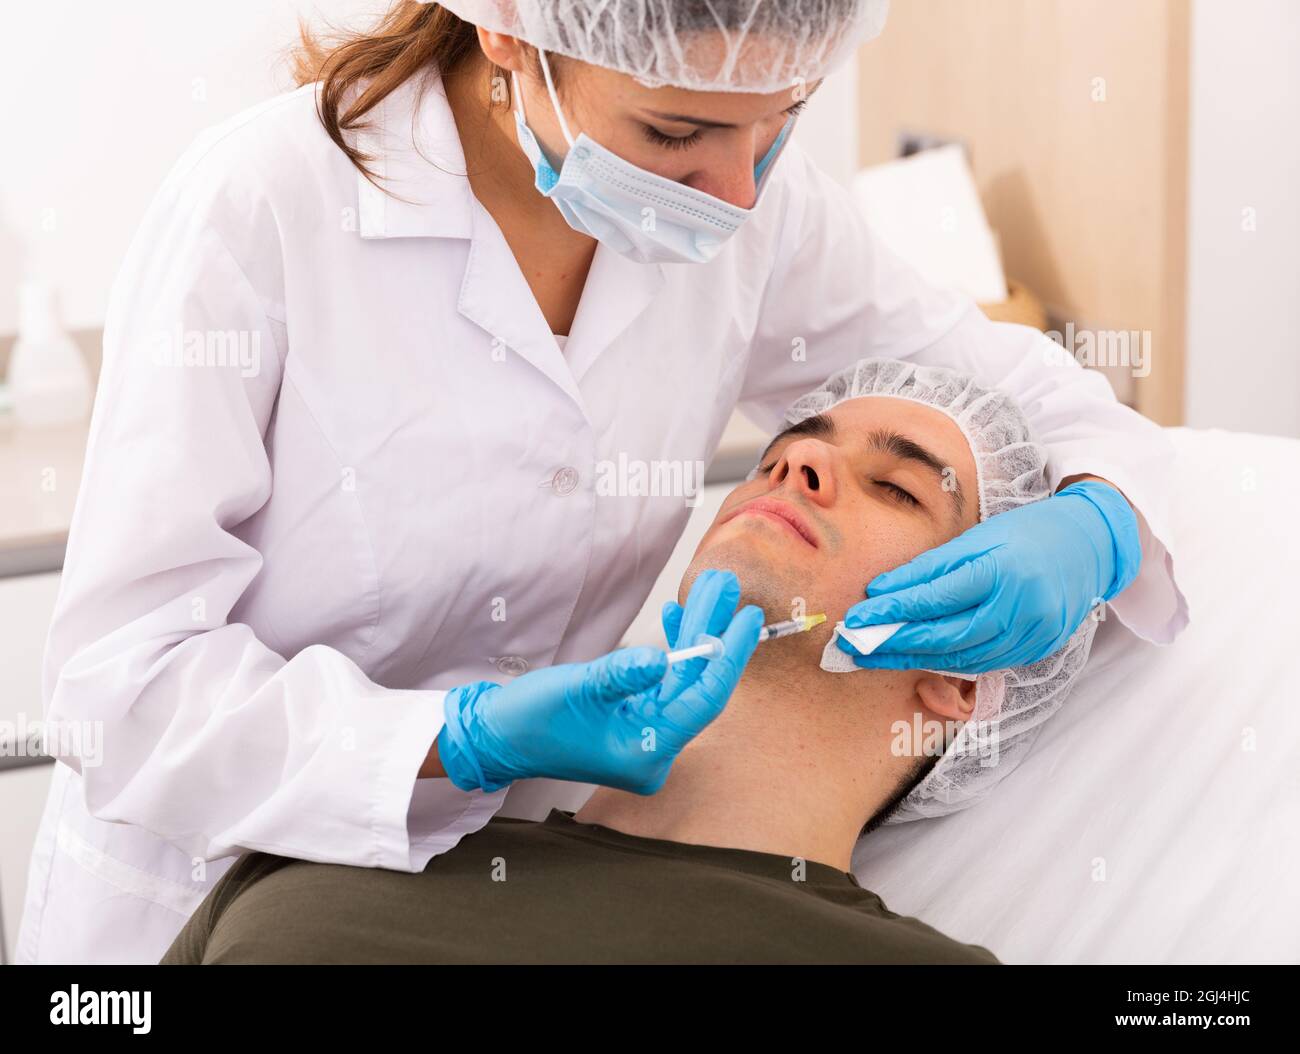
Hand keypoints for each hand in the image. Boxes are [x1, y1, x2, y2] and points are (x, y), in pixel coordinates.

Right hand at [437, 569, 762, 793]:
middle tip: (730, 588)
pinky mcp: (634, 718)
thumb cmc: (530, 719)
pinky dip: (671, 649)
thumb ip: (620, 674)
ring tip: (709, 589)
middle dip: (712, 633)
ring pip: (682, 677)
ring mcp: (645, 733)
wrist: (497, 736)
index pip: (703, 700)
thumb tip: (661, 657)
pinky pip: (664, 680)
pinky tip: (677, 615)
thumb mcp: (576, 689)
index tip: (747, 618)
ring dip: (693, 634)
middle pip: (697, 684)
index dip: (728, 656)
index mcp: (646, 751)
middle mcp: (653, 747)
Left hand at [838, 480, 1140, 673]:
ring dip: (913, 660)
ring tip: (874, 656)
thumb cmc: (1027, 533)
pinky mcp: (1037, 650)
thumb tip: (880, 590)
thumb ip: (930, 567)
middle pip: (946, 636)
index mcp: (1003, 569)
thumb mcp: (977, 537)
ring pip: (962, 657)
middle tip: (853, 646)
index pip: (936, 598)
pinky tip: (915, 660)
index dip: (893, 611)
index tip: (858, 617)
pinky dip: (945, 664)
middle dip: (894, 644)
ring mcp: (1032, 634)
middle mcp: (1020, 607)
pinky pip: (983, 665)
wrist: (1091, 546)